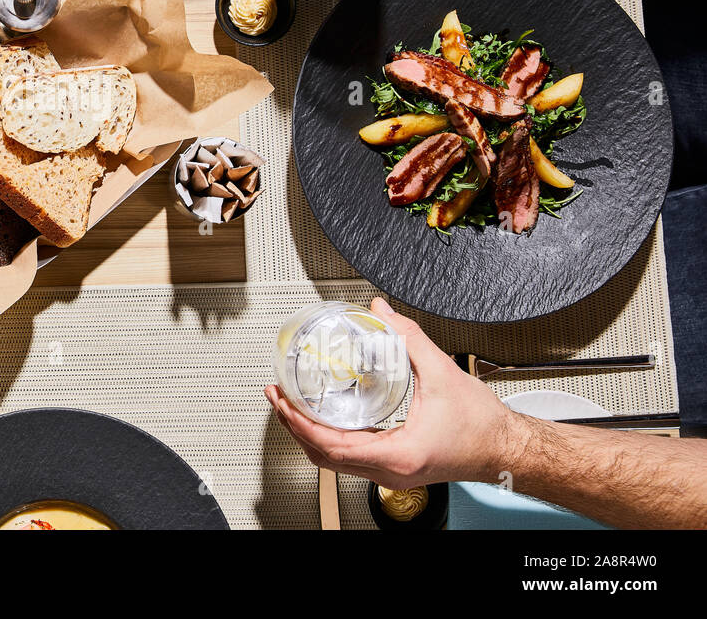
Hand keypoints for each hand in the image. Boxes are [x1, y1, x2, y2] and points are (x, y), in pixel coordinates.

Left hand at [266, 298, 526, 488]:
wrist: (507, 448)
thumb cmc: (483, 426)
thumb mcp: (441, 372)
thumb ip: (408, 337)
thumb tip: (381, 311)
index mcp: (398, 455)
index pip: (331, 447)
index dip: (300, 423)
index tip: (283, 401)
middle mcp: (389, 470)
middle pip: (323, 457)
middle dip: (293, 426)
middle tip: (277, 397)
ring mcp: (390, 473)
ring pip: (333, 461)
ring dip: (308, 433)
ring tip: (290, 404)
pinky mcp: (394, 467)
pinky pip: (349, 458)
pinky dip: (328, 439)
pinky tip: (321, 417)